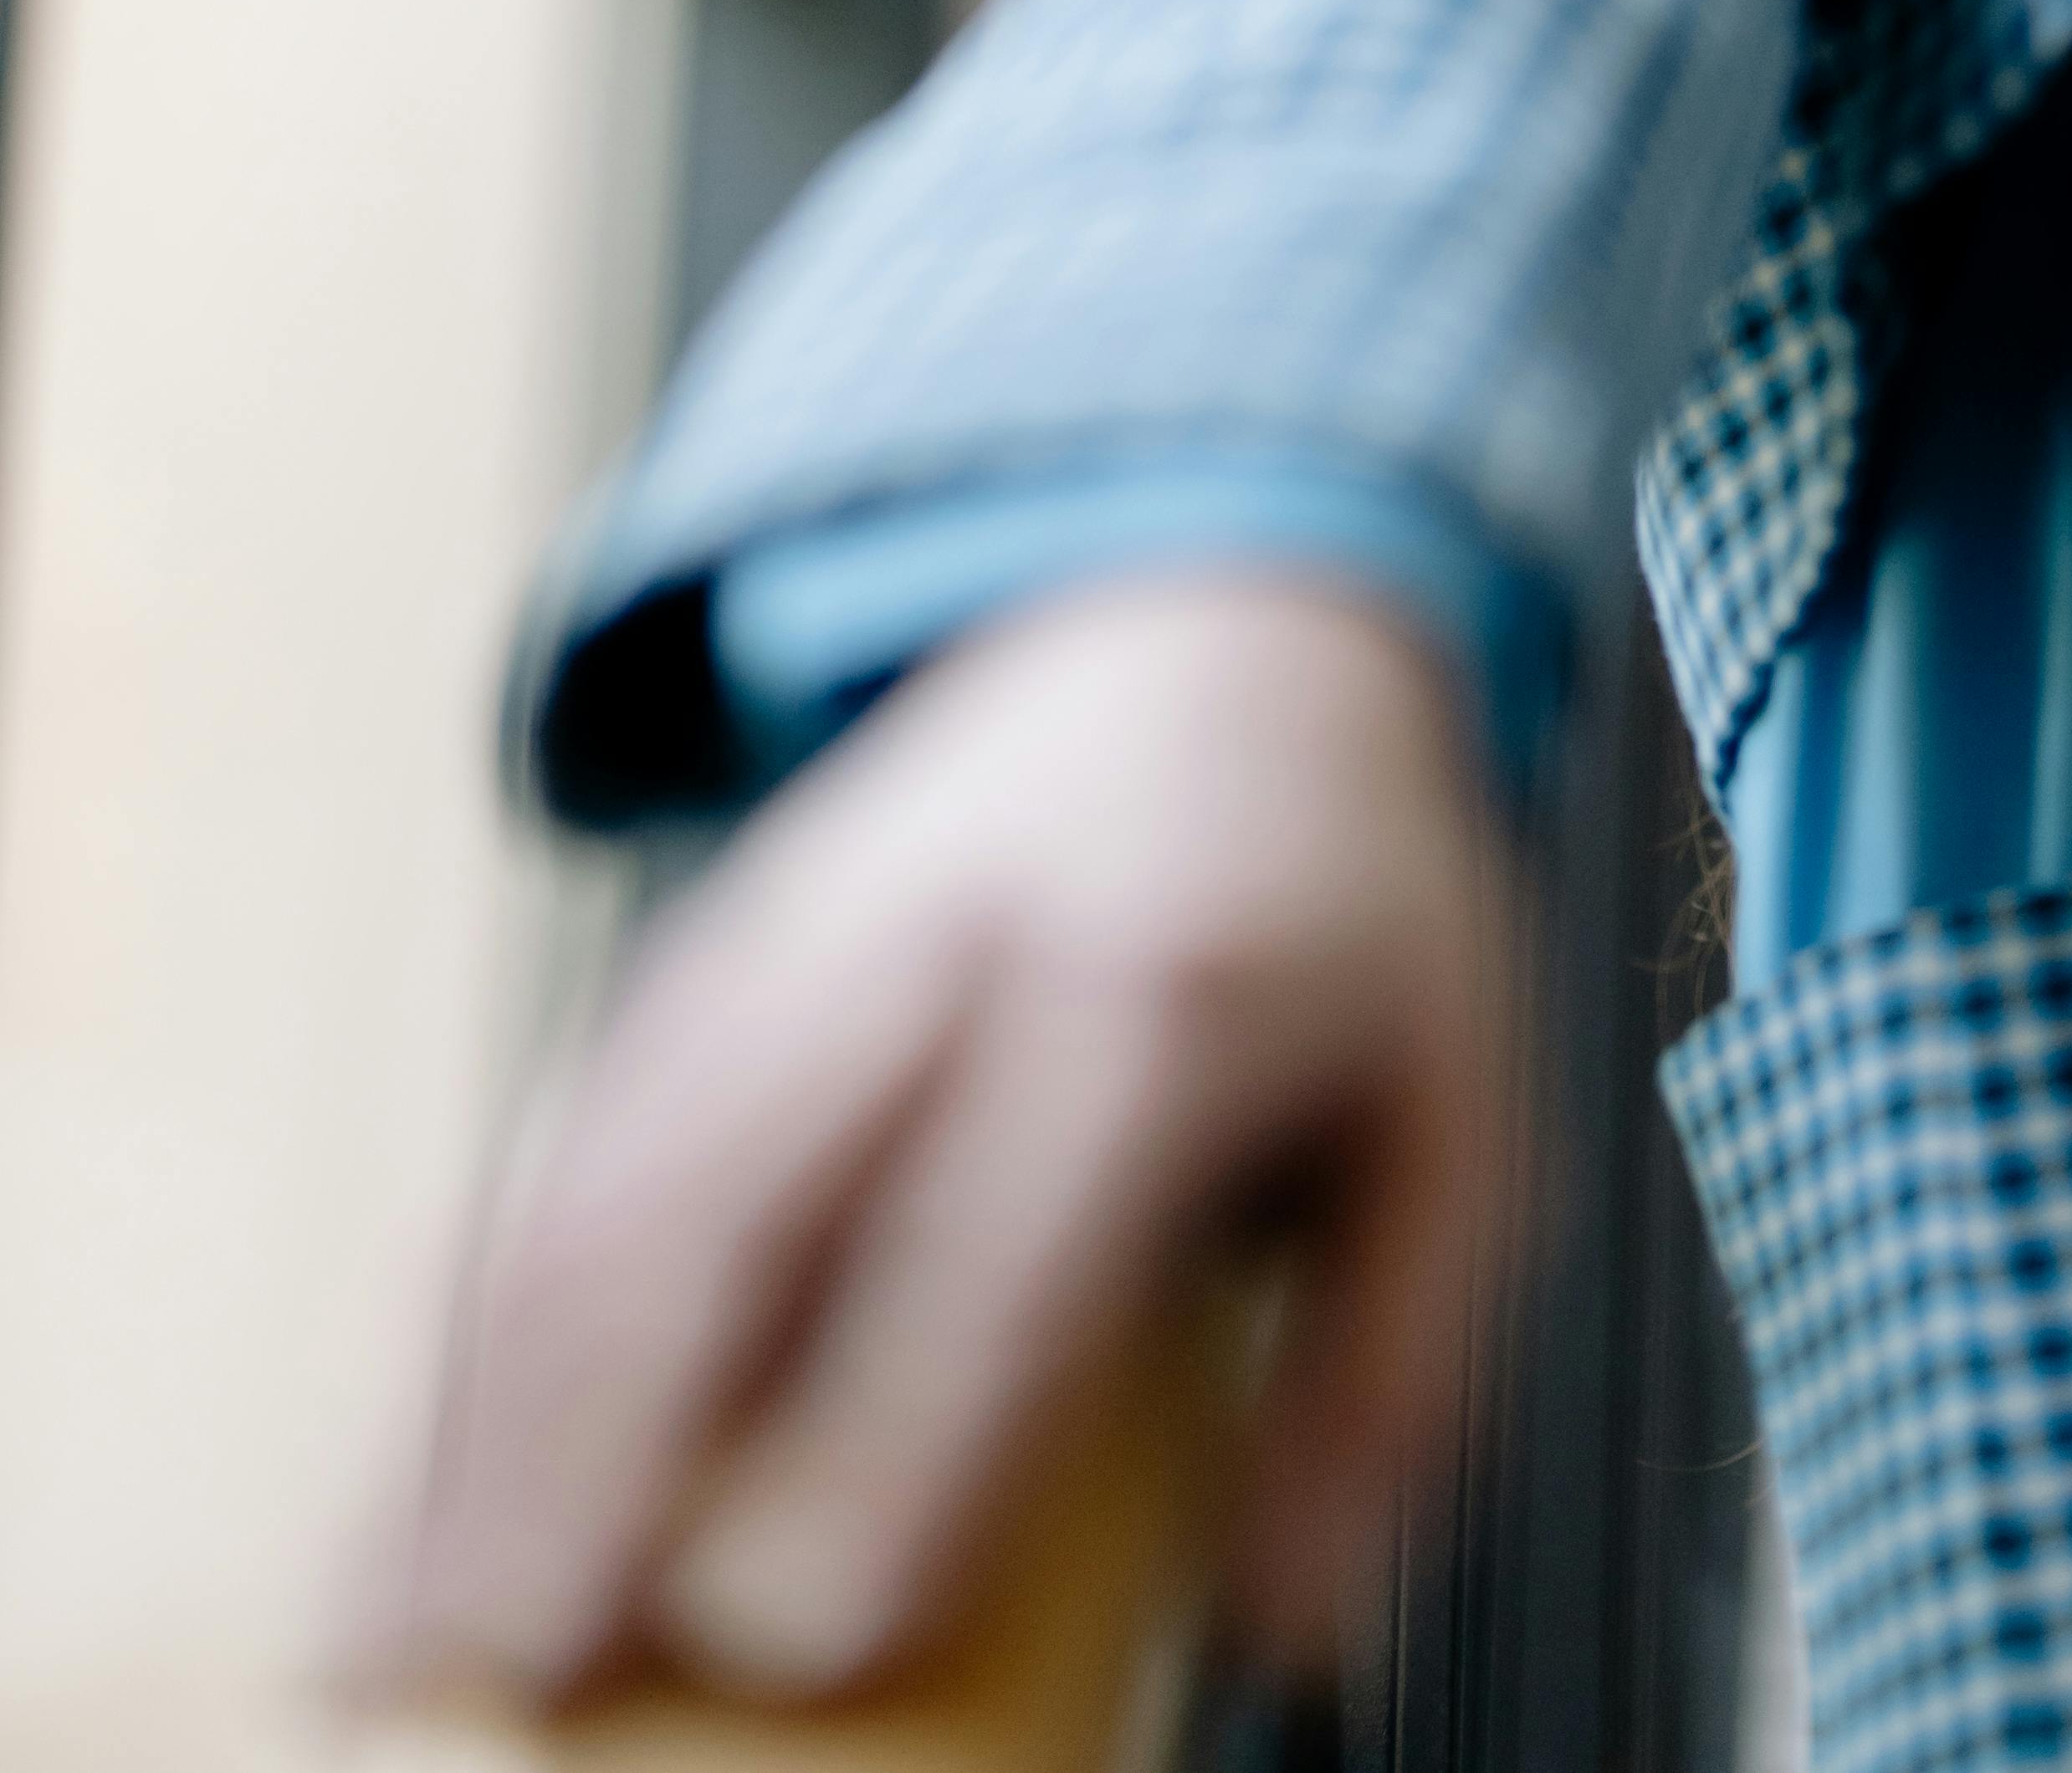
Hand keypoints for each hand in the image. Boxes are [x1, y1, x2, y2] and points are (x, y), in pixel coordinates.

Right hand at [352, 571, 1515, 1704]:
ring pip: (588, 1175)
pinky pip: (549, 1152)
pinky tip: (408, 1501)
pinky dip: (456, 1343)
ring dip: (477, 1413)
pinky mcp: (688, 962)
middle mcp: (938, 948)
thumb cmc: (1341, 899)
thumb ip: (1390, 1376)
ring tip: (405, 1639)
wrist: (1213, 619)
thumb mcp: (1454, 1111)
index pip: (996, 1220)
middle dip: (595, 1440)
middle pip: (724, 1185)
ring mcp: (782, 940)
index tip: (797, 1634)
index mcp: (1159, 986)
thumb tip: (1297, 1631)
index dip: (885, 1421)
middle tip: (518, 1663)